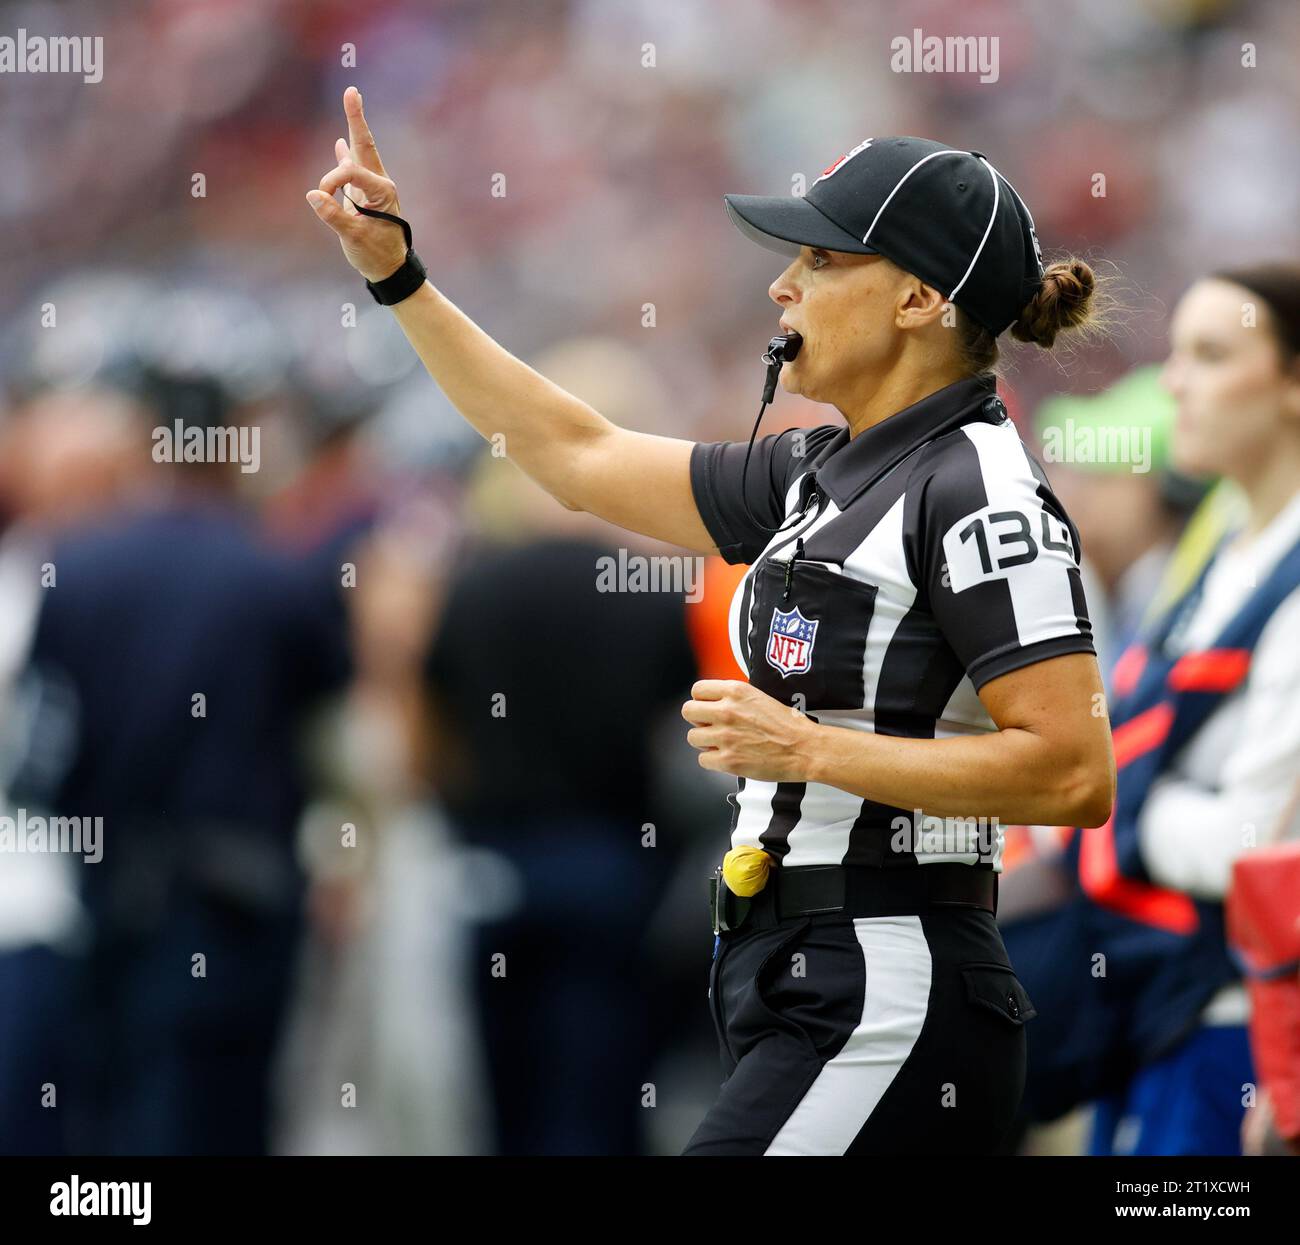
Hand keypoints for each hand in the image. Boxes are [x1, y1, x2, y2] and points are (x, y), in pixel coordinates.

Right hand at [306, 86, 409, 282]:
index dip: (331, 181)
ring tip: (352, 100)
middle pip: (364, 145)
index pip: (350, 172)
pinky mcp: (364, 196)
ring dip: (353, 128)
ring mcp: (373, 188)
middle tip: (352, 91)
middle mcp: (380, 184)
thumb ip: (334, 216)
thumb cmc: (377, 256)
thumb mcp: (354, 239)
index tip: (321, 197)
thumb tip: (313, 194)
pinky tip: (339, 143)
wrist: (391, 271)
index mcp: (383, 192)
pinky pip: (353, 169)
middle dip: (356, 119)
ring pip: (360, 153)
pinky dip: (344, 156)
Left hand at [681, 679, 819, 781]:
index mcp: (735, 691)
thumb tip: (715, 703)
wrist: (805, 748)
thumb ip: (735, 697)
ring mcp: (725, 736)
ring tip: (722, 743)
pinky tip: (727, 757)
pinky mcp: (728, 760)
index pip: (697, 690)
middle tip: (710, 726)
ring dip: (704, 741)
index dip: (701, 701)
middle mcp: (727, 711)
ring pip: (692, 737)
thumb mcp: (759, 697)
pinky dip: (713, 760)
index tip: (708, 708)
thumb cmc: (788, 724)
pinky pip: (703, 759)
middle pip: (688, 711)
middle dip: (698, 720)